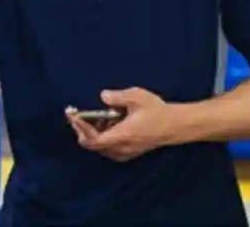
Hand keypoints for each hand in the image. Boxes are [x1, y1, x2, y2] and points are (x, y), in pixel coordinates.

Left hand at [66, 88, 184, 161]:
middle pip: (93, 145)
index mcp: (122, 135)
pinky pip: (109, 150)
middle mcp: (122, 148)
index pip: (94, 139)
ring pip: (100, 148)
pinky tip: (106, 126)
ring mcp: (126, 152)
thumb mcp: (137, 97)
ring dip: (92, 135)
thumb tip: (103, 96)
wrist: (175, 125)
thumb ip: (118, 97)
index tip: (73, 115)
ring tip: (92, 119)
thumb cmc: (157, 110)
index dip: (80, 128)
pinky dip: (102, 139)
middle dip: (82, 130)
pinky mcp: (130, 152)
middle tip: (76, 117)